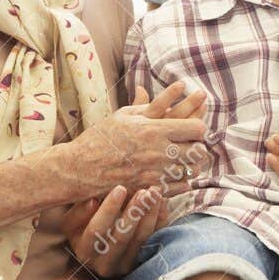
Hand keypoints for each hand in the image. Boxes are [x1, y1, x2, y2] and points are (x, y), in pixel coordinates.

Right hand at [61, 183, 167, 279]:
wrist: (99, 243)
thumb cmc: (83, 225)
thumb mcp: (74, 219)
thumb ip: (81, 210)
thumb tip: (93, 201)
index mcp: (84, 251)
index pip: (96, 230)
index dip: (108, 210)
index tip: (120, 188)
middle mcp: (104, 263)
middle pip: (121, 238)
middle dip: (133, 212)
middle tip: (143, 192)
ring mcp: (126, 264)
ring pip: (141, 239)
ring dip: (150, 214)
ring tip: (155, 193)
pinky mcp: (142, 260)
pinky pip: (154, 239)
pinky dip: (160, 220)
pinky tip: (163, 202)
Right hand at [64, 82, 208, 196]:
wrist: (79, 168)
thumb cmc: (101, 138)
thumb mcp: (125, 115)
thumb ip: (153, 106)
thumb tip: (176, 90)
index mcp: (154, 130)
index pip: (196, 128)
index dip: (198, 127)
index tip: (192, 128)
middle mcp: (159, 152)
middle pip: (199, 151)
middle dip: (198, 146)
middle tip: (192, 144)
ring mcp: (156, 173)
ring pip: (192, 170)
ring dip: (193, 164)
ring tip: (185, 158)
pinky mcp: (150, 189)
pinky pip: (181, 186)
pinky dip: (183, 180)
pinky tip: (177, 173)